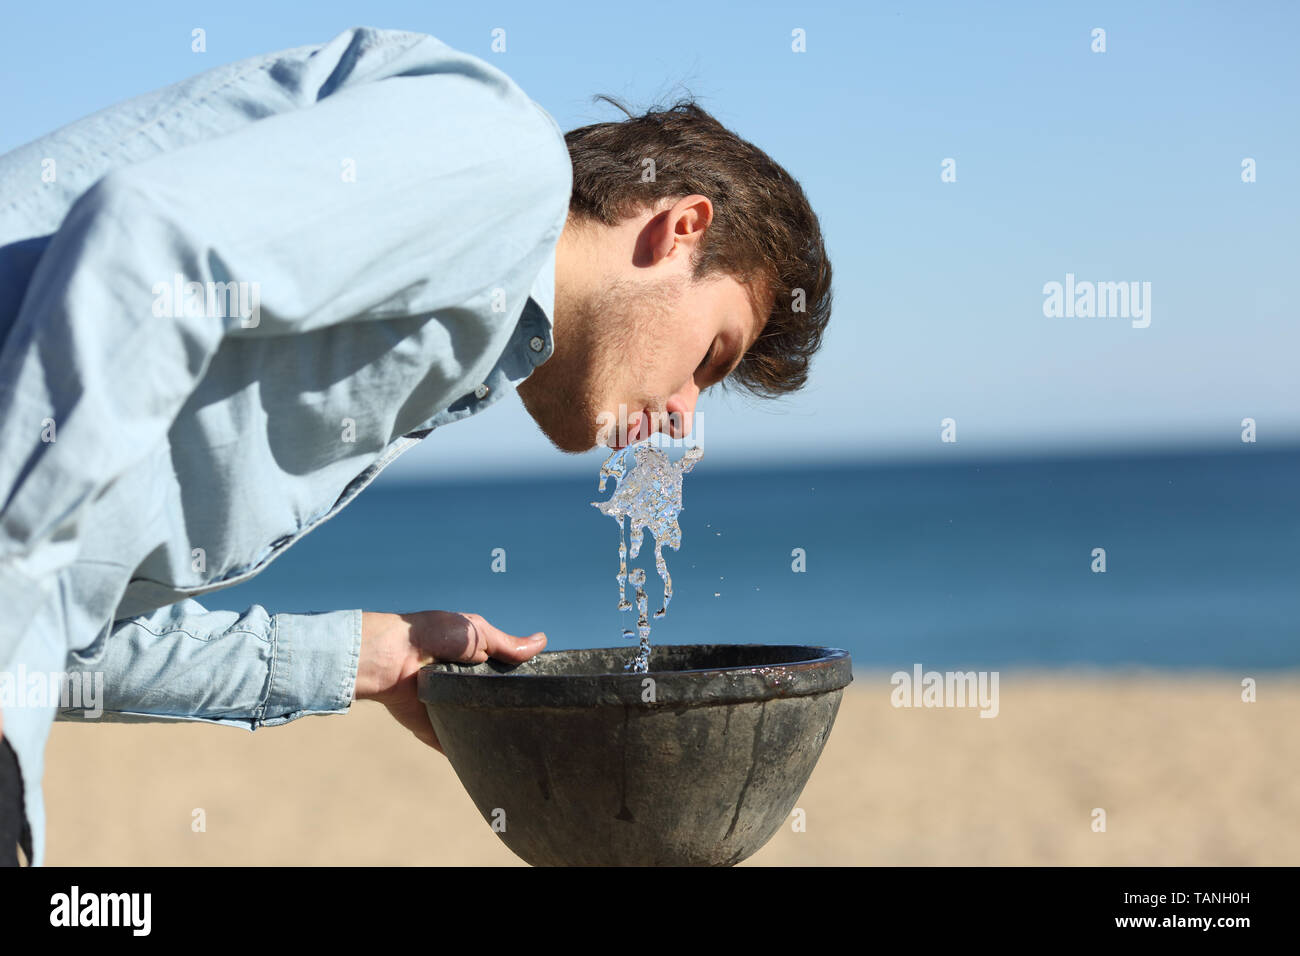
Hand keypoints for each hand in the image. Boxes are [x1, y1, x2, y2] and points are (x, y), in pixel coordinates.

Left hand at [354, 611, 545, 752]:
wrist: (393, 657)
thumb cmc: (433, 635)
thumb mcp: (477, 633)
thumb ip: (507, 644)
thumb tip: (542, 642)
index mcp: (476, 664)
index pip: (507, 678)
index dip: (526, 685)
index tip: (551, 695)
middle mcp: (465, 688)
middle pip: (496, 705)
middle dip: (513, 712)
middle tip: (543, 726)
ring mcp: (451, 710)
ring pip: (480, 727)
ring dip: (495, 734)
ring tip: (525, 747)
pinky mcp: (436, 730)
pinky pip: (457, 746)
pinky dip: (471, 753)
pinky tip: (494, 763)